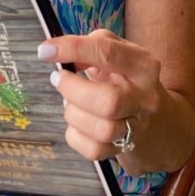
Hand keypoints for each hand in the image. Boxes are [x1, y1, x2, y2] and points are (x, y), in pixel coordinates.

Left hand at [38, 29, 161, 168]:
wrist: (149, 114)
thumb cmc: (124, 76)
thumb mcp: (116, 51)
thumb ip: (92, 45)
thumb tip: (63, 55)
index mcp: (144, 66)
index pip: (108, 53)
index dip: (73, 49)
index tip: (45, 51)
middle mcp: (145, 98)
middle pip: (109, 102)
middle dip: (73, 89)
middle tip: (58, 78)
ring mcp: (136, 127)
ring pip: (101, 130)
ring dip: (73, 113)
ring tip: (69, 101)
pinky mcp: (123, 148)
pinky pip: (92, 150)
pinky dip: (75, 134)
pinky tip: (76, 121)